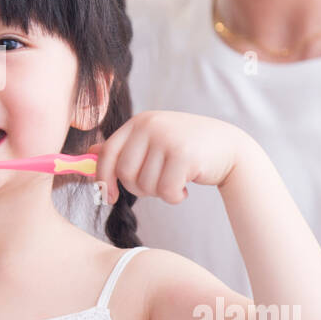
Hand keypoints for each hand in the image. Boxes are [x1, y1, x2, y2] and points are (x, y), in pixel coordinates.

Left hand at [89, 110, 249, 206]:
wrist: (230, 149)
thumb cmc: (187, 149)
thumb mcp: (154, 141)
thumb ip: (125, 146)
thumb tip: (90, 152)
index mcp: (139, 122)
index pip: (108, 153)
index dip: (103, 178)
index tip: (108, 197)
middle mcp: (151, 125)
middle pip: (124, 173)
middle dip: (138, 188)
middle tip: (157, 185)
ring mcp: (167, 137)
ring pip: (145, 184)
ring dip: (159, 193)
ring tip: (175, 182)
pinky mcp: (184, 154)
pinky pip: (166, 191)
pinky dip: (174, 197)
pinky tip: (186, 187)